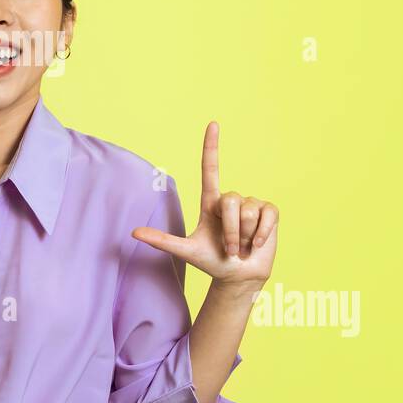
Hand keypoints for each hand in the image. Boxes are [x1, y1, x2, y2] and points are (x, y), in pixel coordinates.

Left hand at [131, 120, 277, 293]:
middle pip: (231, 200)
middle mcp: (231, 200)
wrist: (237, 278)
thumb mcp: (186, 251)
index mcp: (211, 203)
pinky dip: (262, 234)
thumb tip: (133, 232)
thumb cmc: (211, 262)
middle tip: (229, 248)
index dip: (211, 147)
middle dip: (230, 231)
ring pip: (248, 211)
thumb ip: (161, 241)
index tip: (213, 124)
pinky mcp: (270, 214)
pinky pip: (267, 215)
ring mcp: (252, 205)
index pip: (210, 169)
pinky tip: (257, 245)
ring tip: (242, 247)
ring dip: (244, 236)